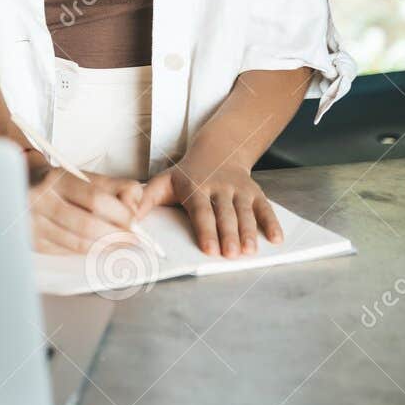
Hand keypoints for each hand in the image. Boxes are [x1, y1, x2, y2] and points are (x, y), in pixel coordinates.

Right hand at [27, 164, 143, 254]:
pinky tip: (96, 247)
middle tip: (131, 238)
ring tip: (119, 244)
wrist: (16, 188)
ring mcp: (34, 224)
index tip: (134, 221)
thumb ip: (112, 186)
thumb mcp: (81, 175)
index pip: (95, 198)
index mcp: (56, 178)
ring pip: (77, 243)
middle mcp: (41, 200)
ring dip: (104, 246)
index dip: (120, 212)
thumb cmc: (56, 184)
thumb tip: (134, 205)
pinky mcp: (32, 242)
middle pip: (87, 224)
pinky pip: (66, 251)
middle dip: (115, 234)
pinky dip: (86, 251)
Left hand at [136, 148, 282, 257]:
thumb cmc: (186, 174)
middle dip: (229, 234)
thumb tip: (128, 219)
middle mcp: (220, 187)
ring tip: (250, 251)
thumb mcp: (163, 182)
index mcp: (196, 187)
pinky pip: (265, 208)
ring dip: (250, 232)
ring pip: (246, 212)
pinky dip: (272, 223)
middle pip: (225, 214)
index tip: (209, 249)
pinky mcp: (255, 192)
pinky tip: (276, 240)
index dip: (206, 229)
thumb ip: (145, 200)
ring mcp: (239, 189)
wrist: (218, 150)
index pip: (201, 210)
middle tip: (232, 255)